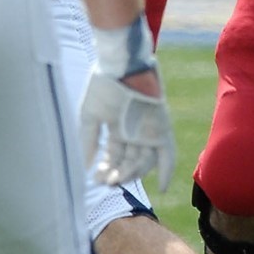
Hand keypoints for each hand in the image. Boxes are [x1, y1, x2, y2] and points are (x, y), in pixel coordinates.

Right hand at [79, 22, 174, 191]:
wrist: (121, 66)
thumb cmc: (103, 86)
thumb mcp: (89, 116)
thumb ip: (88, 141)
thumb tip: (87, 167)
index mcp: (117, 127)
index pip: (114, 155)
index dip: (106, 169)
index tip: (96, 178)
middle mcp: (134, 131)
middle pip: (130, 160)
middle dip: (118, 174)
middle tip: (108, 182)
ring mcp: (149, 130)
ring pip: (144, 160)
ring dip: (133, 173)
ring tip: (118, 179)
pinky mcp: (161, 128)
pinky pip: (167, 153)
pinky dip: (165, 170)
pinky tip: (161, 187)